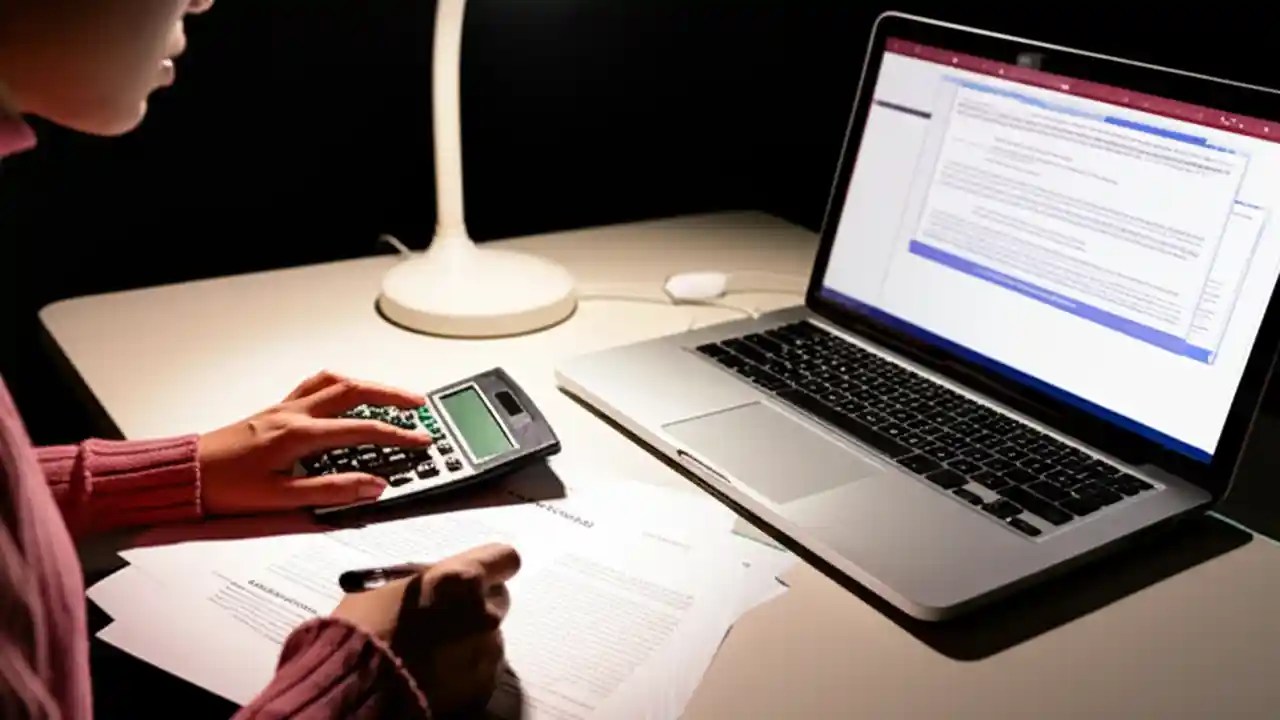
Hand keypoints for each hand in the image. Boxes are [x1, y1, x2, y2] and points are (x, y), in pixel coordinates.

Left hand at [198, 371, 431, 514]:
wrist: (186, 474)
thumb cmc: (226, 488)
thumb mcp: (282, 500)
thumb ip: (331, 492)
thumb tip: (372, 486)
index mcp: (299, 435)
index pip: (362, 429)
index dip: (397, 434)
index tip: (421, 439)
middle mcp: (294, 414)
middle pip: (354, 391)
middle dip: (392, 396)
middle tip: (419, 405)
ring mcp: (284, 408)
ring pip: (334, 382)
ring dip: (368, 384)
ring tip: (390, 395)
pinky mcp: (275, 410)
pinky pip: (314, 385)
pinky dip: (339, 384)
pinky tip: (346, 393)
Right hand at [333, 543, 519, 715]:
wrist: (355, 689)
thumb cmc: (364, 630)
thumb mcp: (388, 586)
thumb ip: (426, 579)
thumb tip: (438, 579)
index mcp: (463, 578)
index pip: (505, 559)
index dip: (492, 567)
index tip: (480, 574)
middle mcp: (485, 613)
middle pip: (499, 599)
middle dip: (478, 605)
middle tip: (448, 616)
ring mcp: (489, 653)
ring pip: (490, 638)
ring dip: (470, 640)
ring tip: (432, 653)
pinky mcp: (485, 687)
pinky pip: (482, 671)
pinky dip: (465, 672)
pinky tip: (435, 676)